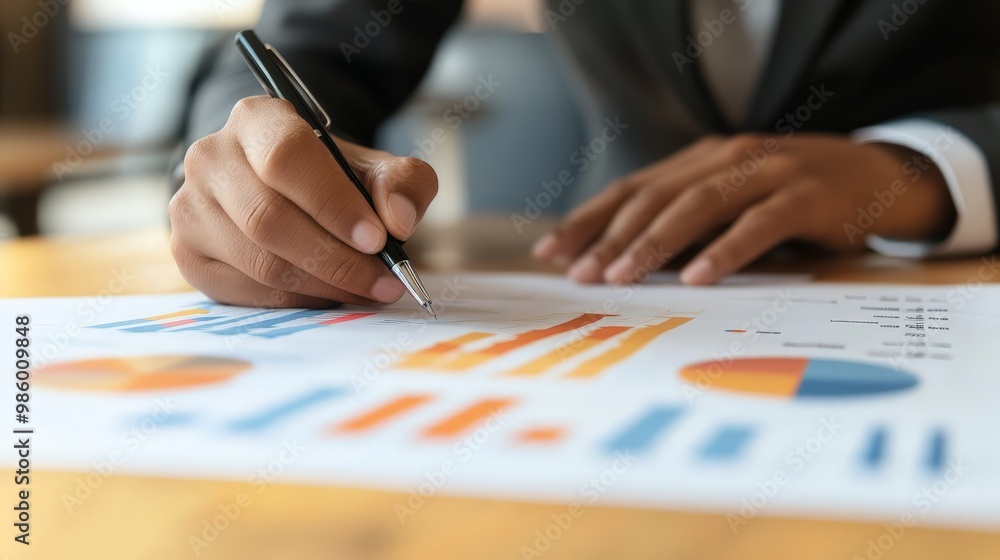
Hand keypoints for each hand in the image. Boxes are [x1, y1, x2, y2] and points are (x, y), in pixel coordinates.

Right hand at [169, 96, 437, 306]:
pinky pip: (246, 291)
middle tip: (383, 282)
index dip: (333, 203)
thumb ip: (403, 184)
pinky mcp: (188, 255)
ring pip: (259, 261)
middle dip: (336, 259)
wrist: (287, 194)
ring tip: (366, 290)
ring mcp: (191, 208)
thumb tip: (399, 220)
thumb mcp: (378, 169)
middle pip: (269, 219)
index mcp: (257, 119)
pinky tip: (328, 295)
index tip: (376, 239)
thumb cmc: (334, 179)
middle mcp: (210, 157)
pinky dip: (297, 302)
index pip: (286, 156)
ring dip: (323, 285)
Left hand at [533, 133, 955, 284]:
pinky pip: (758, 224)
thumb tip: (618, 264)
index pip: (631, 190)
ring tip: (622, 276)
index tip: (550, 252)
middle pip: (654, 197)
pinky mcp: (805, 196)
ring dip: (654, 243)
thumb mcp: (730, 208)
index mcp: (699, 163)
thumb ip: (683, 228)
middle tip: (579, 274)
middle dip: (610, 237)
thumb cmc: (788, 201)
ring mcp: (766, 172)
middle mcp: (725, 159)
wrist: (874, 176)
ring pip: (697, 205)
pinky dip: (725, 250)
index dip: (588, 219)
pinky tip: (697, 277)